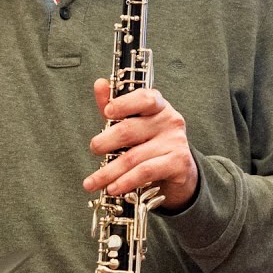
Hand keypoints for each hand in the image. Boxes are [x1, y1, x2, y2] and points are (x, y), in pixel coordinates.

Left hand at [82, 79, 199, 210]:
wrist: (180, 172)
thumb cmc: (151, 143)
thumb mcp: (133, 123)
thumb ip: (115, 106)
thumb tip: (99, 83)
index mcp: (158, 106)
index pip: (144, 98)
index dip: (124, 103)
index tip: (107, 112)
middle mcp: (169, 120)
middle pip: (130, 129)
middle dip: (105, 142)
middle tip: (93, 149)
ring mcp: (176, 142)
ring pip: (133, 156)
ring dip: (108, 172)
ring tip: (92, 182)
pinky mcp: (178, 163)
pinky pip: (145, 172)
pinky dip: (125, 181)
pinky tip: (113, 188)